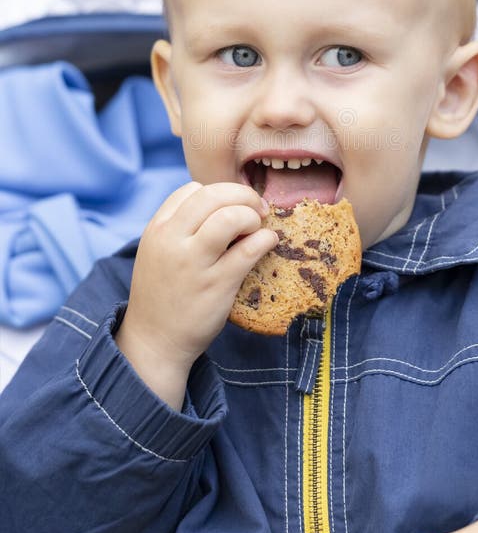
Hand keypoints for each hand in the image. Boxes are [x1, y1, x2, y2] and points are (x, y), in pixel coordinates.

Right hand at [115, 181, 277, 408]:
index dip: (219, 193)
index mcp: (157, 229)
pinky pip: (248, 250)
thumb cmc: (163, 293)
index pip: (192, 190)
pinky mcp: (217, 285)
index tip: (232, 205)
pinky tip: (268, 242)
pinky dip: (265, 239)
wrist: (155, 342)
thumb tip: (225, 205)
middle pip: (213, 195)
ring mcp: (194, 263)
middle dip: (242, 195)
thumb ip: (181, 226)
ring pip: (230, 217)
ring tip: (258, 227)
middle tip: (256, 208)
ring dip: (251, 216)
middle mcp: (172, 241)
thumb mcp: (157, 251)